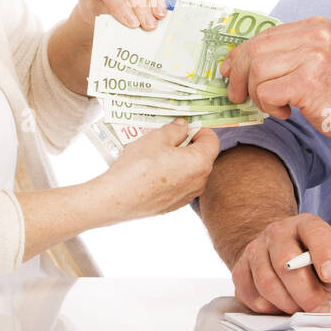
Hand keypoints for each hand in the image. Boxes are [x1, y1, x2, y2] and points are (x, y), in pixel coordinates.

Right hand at [97, 119, 219, 222]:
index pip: (212, 140)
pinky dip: (172, 175)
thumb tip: (183, 126)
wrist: (118, 198)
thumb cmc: (138, 166)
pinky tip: (152, 171)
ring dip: (180, 160)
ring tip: (157, 154)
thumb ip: (175, 129)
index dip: (200, 129)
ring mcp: (187, 196)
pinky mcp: (174, 205)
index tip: (184, 125)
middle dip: (188, 144)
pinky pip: (180, 185)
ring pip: (190, 172)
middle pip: (202, 156)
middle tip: (167, 137)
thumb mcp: (156, 138)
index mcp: (200, 162)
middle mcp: (199, 182)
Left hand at [220, 16, 330, 143]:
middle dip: (238, 75)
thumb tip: (244, 62)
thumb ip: (289, 55)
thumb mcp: (321, 60)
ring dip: (258, 94)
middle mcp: (314, 36)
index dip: (240, 54)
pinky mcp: (309, 81)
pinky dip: (269, 106)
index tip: (228, 70)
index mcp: (315, 26)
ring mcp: (313, 57)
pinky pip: (267, 92)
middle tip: (236, 95)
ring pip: (257, 72)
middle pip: (255, 50)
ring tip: (274, 105)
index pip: (264, 35)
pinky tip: (287, 112)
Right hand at [232, 213, 330, 313]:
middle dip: (305, 293)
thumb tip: (329, 279)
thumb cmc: (310, 264)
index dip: (324, 254)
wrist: (278, 256)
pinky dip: (270, 308)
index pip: (315, 233)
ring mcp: (255, 249)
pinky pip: (252, 297)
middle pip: (286, 263)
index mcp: (305, 225)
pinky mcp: (240, 270)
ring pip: (267, 284)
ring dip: (287, 304)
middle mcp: (277, 233)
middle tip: (317, 309)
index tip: (330, 275)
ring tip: (299, 308)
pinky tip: (280, 304)